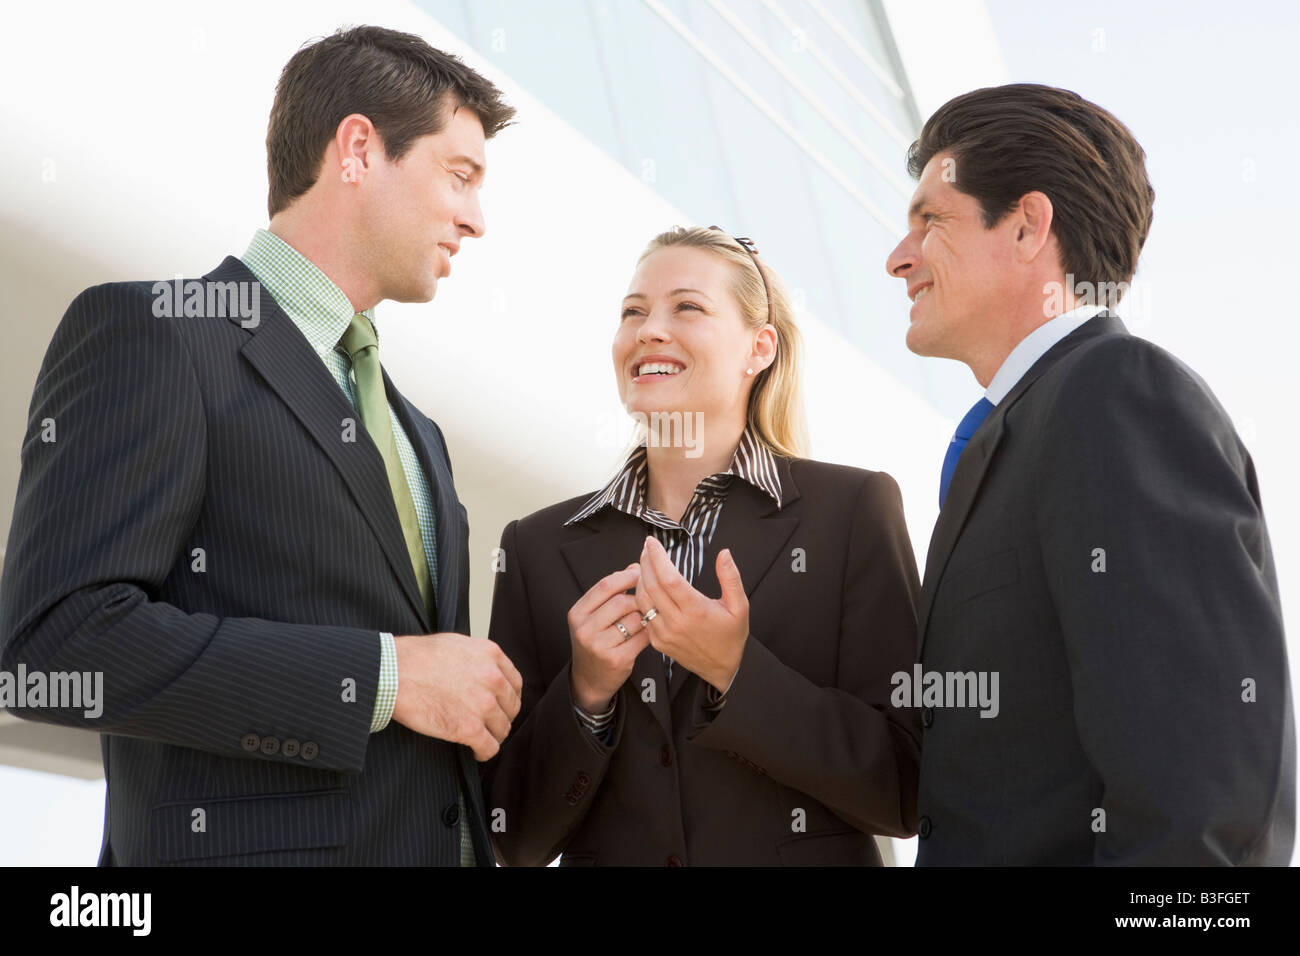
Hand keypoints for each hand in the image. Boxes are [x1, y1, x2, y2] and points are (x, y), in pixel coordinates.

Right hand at [391, 633, 522, 760]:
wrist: (392, 673)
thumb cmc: (416, 657)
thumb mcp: (456, 643)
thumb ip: (477, 657)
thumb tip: (484, 669)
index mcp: (491, 655)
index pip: (514, 682)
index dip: (507, 697)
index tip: (500, 705)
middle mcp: (493, 678)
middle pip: (511, 707)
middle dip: (501, 717)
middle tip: (489, 724)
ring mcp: (483, 704)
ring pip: (503, 728)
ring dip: (493, 736)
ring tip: (481, 739)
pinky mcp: (469, 728)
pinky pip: (489, 747)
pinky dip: (484, 752)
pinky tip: (475, 751)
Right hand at [568, 564, 652, 712]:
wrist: (589, 679)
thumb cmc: (595, 641)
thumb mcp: (593, 616)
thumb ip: (611, 592)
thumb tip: (634, 567)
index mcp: (577, 613)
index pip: (605, 586)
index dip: (626, 576)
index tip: (641, 573)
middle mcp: (584, 629)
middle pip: (621, 601)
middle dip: (638, 598)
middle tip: (646, 600)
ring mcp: (599, 646)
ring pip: (633, 619)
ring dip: (644, 616)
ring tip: (644, 617)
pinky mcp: (616, 660)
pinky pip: (641, 637)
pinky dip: (648, 632)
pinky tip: (647, 632)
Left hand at [636, 536, 747, 691]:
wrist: (722, 668)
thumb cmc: (731, 635)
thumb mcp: (740, 606)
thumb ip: (731, 578)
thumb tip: (724, 553)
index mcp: (696, 611)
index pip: (669, 579)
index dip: (657, 558)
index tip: (652, 542)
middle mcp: (676, 622)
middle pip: (651, 586)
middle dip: (645, 562)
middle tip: (647, 547)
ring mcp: (664, 634)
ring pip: (643, 600)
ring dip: (640, 578)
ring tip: (644, 563)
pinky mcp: (657, 641)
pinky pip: (643, 614)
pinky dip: (641, 596)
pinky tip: (646, 585)